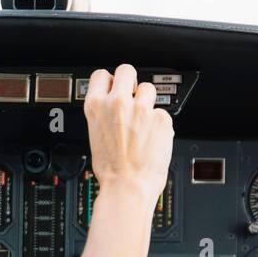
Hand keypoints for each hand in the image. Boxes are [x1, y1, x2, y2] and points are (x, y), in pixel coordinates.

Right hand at [84, 63, 173, 204]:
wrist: (128, 187)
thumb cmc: (111, 170)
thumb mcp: (95, 135)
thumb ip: (104, 113)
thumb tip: (113, 104)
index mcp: (96, 107)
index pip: (101, 74)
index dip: (109, 80)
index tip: (113, 85)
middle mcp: (118, 103)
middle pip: (127, 70)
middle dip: (131, 81)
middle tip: (132, 96)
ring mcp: (141, 109)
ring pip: (148, 88)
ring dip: (147, 101)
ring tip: (143, 122)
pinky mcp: (161, 118)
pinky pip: (162, 112)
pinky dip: (159, 123)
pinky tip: (152, 137)